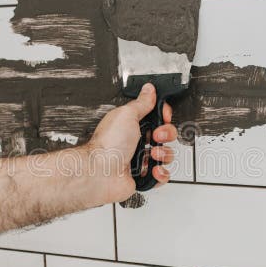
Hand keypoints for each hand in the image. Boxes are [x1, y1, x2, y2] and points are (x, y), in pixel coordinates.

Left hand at [86, 83, 177, 202]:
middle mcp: (135, 141)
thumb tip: (149, 90)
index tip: (163, 117)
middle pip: (164, 135)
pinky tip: (153, 169)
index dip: (163, 116)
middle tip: (156, 136)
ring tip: (152, 154)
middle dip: (165, 134)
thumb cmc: (107, 145)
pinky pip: (161, 175)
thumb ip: (141, 103)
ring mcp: (139, 159)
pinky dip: (161, 173)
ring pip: (165, 155)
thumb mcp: (127, 115)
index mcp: (131, 124)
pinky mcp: (142, 176)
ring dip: (163, 154)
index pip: (156, 117)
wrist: (100, 172)